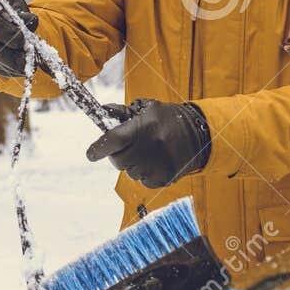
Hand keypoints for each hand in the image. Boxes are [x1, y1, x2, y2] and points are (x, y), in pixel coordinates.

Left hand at [85, 98, 211, 187]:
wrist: (198, 134)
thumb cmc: (166, 119)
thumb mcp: (146, 108)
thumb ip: (122, 112)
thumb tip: (102, 112)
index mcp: (143, 128)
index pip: (113, 141)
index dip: (98, 149)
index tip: (91, 154)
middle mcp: (150, 148)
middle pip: (118, 161)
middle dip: (118, 155)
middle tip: (128, 146)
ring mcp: (158, 166)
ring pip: (130, 172)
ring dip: (132, 164)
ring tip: (147, 152)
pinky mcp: (164, 178)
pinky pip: (143, 181)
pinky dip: (145, 173)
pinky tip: (155, 161)